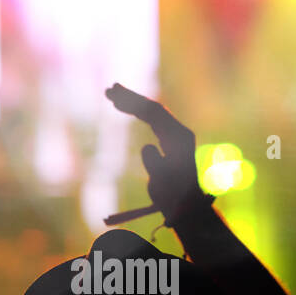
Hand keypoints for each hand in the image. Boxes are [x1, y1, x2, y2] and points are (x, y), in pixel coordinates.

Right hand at [105, 83, 207, 223]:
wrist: (185, 206)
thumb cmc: (173, 196)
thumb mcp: (162, 183)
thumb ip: (155, 164)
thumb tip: (147, 146)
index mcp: (179, 137)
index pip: (154, 113)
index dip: (134, 104)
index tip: (114, 98)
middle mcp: (179, 132)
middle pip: (153, 108)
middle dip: (132, 98)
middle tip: (110, 89)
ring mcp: (175, 135)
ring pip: (152, 113)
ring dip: (133, 103)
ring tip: (112, 94)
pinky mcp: (169, 140)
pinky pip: (152, 120)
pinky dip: (136, 113)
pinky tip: (123, 108)